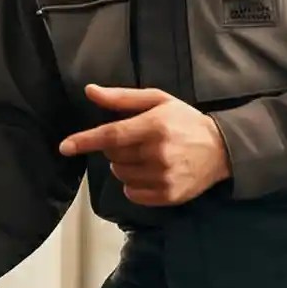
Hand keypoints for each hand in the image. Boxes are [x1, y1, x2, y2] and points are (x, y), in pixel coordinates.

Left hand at [59, 85, 230, 205]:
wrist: (222, 149)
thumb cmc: (184, 120)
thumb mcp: (157, 100)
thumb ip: (121, 98)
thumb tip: (90, 91)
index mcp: (154, 126)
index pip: (111, 135)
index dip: (85, 141)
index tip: (64, 147)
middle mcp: (158, 153)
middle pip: (112, 156)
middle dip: (114, 147)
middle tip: (136, 140)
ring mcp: (164, 177)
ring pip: (120, 175)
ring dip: (124, 166)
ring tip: (145, 155)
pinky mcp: (168, 196)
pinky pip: (132, 193)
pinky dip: (133, 184)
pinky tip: (150, 172)